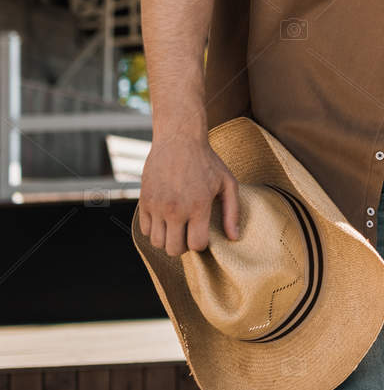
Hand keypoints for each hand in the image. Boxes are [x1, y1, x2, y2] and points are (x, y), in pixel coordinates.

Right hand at [138, 135, 240, 255]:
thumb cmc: (207, 161)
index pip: (196, 245)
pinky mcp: (144, 201)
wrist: (179, 140)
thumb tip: (234, 237)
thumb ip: (232, 212)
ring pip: (157, 243)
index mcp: (198, 206)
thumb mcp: (228, 183)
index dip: (201, 244)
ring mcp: (157, 206)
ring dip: (167, 240)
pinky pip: (144, 230)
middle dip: (183, 246)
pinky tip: (165, 219)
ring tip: (177, 228)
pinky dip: (154, 230)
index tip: (203, 235)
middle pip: (174, 249)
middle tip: (189, 233)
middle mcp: (175, 209)